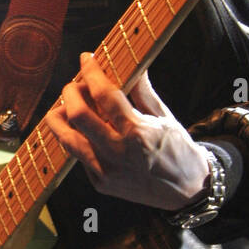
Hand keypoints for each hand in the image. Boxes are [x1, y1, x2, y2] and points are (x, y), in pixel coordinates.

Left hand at [45, 52, 209, 209]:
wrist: (187, 190)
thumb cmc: (178, 149)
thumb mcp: (164, 117)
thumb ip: (142, 90)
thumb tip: (132, 63)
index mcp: (137, 132)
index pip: (104, 94)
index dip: (91, 72)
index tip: (86, 59)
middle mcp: (118, 153)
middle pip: (77, 115)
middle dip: (70, 92)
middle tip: (76, 85)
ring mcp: (106, 170)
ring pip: (66, 138)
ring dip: (60, 116)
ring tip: (66, 106)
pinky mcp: (100, 183)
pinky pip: (77, 154)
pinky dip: (75, 136)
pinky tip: (82, 128)